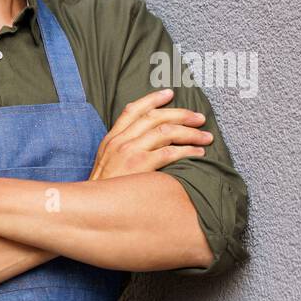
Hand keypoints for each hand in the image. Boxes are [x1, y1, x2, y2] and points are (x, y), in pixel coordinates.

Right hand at [89, 88, 213, 180]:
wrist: (94, 207)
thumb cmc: (104, 190)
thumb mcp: (106, 164)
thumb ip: (122, 150)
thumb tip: (146, 144)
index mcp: (112, 138)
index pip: (133, 110)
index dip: (152, 99)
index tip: (170, 94)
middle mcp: (120, 141)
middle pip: (155, 117)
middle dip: (181, 115)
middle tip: (199, 118)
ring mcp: (129, 151)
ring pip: (166, 132)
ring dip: (190, 133)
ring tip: (206, 137)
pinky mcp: (140, 166)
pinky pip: (170, 152)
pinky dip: (187, 150)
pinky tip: (198, 153)